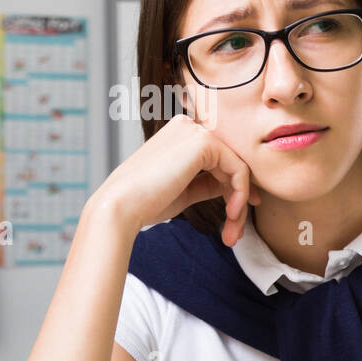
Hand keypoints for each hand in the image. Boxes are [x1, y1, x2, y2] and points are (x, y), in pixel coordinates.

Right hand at [89, 114, 258, 245]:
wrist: (122, 206)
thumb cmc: (146, 202)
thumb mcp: (185, 189)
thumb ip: (208, 182)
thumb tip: (232, 185)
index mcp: (182, 135)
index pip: (221, 161)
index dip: (235, 189)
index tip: (236, 217)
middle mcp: (190, 126)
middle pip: (231, 165)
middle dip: (239, 201)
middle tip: (235, 233)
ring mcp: (196, 131)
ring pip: (238, 169)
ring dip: (240, 204)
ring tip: (232, 233)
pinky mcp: (204, 141)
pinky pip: (238, 170)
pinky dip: (240, 195)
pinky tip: (230, 214)